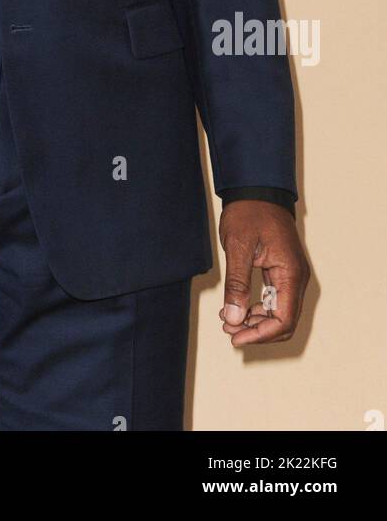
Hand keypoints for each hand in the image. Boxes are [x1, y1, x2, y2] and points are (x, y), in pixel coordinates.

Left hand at [218, 200, 309, 346]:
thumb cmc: (249, 213)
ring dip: (256, 322)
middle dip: (257, 331)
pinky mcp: (283, 272)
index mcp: (291, 274)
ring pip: (280, 313)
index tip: (235, 338)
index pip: (284, 319)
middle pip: (284, 322)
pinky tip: (237, 307)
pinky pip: (275, 300)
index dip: (260, 335)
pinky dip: (258, 309)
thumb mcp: (239, 247)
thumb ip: (237, 283)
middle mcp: (297, 278)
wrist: (257, 189)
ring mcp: (292, 275)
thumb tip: (235, 318)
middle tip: (228, 330)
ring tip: (228, 319)